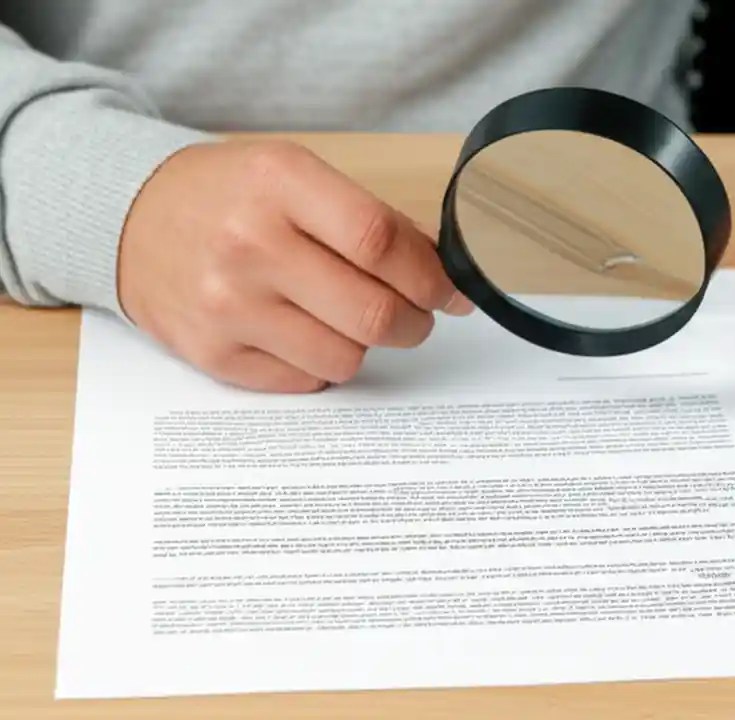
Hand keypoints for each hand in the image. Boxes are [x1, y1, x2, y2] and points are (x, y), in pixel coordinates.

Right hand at [118, 140, 471, 392]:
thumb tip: (447, 269)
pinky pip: (306, 381)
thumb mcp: (297, 175)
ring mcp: (227, 305)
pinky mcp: (212, 353)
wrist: (130, 218)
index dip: (433, 276)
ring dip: (366, 345)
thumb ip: (374, 219)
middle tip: (415, 314)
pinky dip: (322, 364)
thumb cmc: (229, 196)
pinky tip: (305, 332)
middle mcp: (249, 245)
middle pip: (373, 312)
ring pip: (346, 357)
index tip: (452, 290)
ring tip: (349, 318)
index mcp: (279, 184)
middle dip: (414, 321)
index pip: (381, 242)